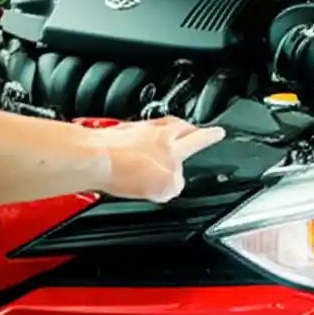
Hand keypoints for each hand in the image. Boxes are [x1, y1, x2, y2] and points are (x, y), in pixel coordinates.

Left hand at [90, 117, 225, 201]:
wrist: (95, 160)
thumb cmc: (126, 169)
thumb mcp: (165, 187)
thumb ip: (175, 184)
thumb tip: (172, 184)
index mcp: (173, 146)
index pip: (199, 139)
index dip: (211, 136)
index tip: (219, 132)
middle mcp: (154, 133)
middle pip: (178, 127)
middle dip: (189, 129)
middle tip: (195, 130)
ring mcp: (132, 132)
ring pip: (154, 129)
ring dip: (162, 133)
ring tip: (164, 139)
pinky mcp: (112, 137)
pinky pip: (131, 135)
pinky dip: (137, 141)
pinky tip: (133, 150)